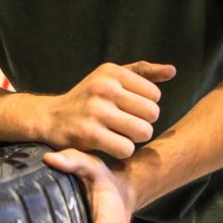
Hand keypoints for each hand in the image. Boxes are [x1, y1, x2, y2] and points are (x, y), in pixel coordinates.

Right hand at [43, 61, 175, 158]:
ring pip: (143, 132)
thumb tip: (173, 71)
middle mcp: (103, 88)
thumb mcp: (109, 78)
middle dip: (142, 123)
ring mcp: (96, 111)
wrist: (49, 117)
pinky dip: (122, 151)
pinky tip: (109, 144)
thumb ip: (142, 73)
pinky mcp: (89, 133)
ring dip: (134, 138)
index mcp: (111, 72)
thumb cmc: (87, 98)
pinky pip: (126, 148)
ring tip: (119, 134)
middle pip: (152, 114)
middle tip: (124, 124)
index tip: (127, 108)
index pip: (155, 95)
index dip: (144, 106)